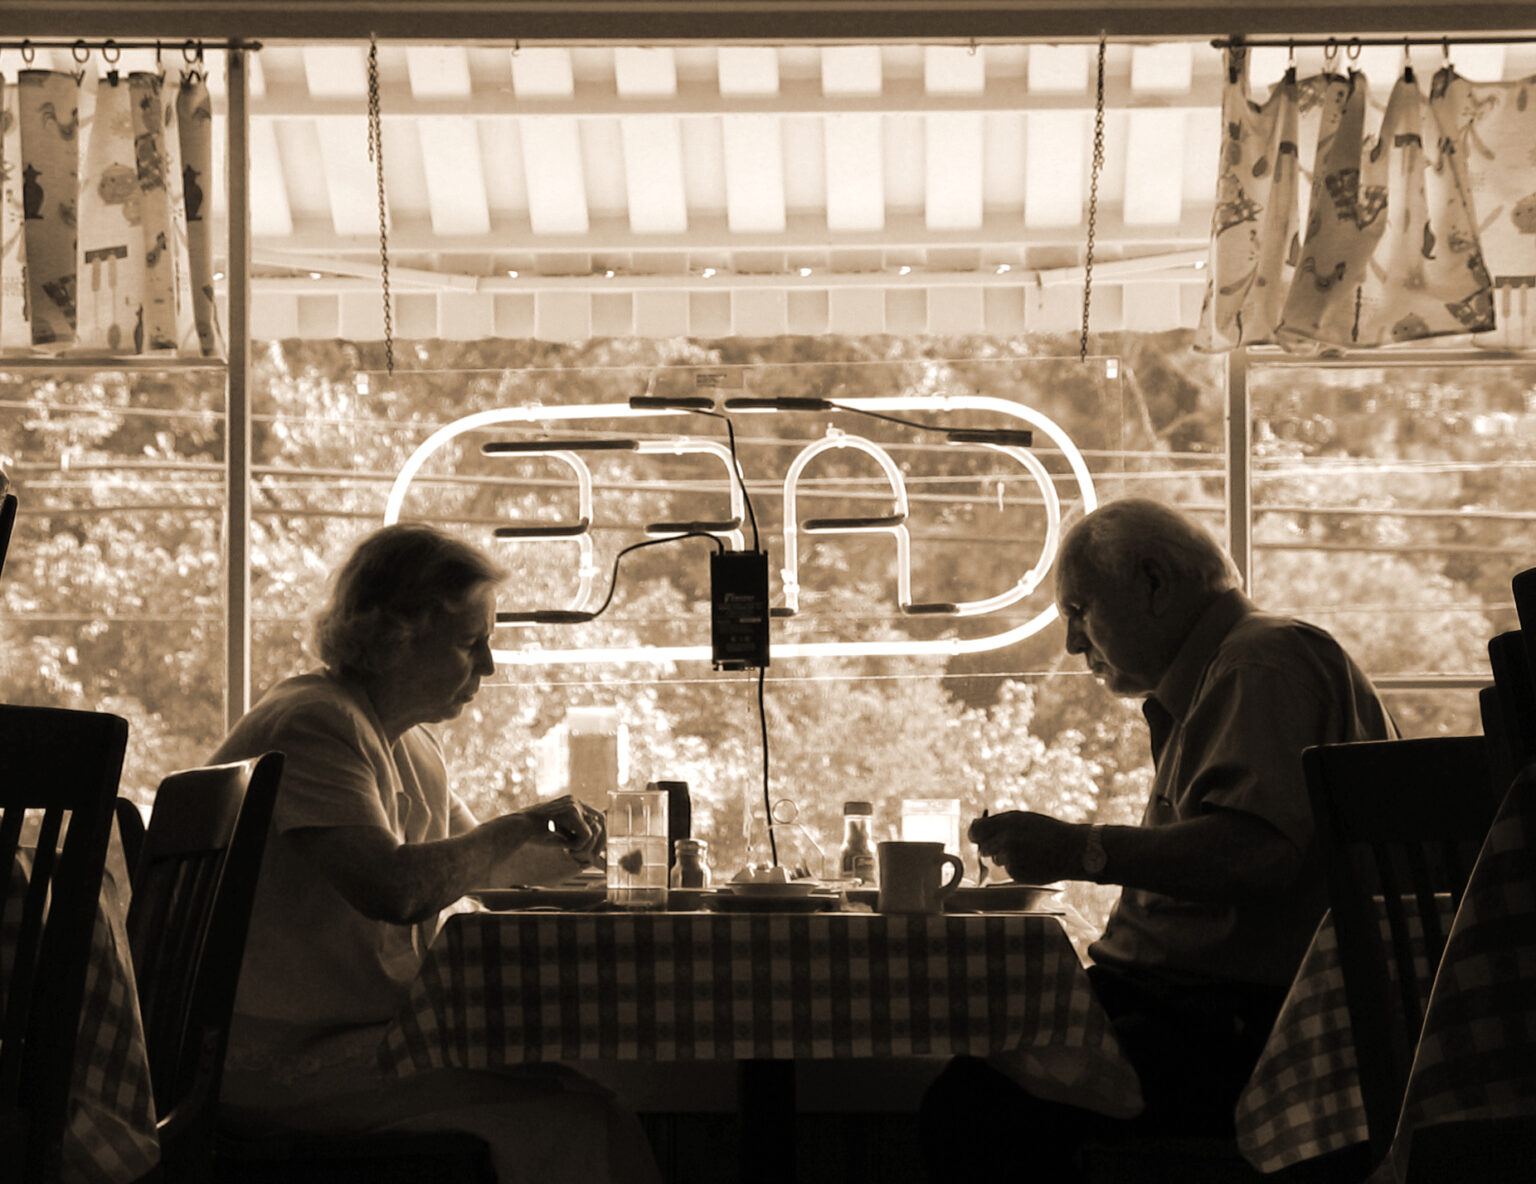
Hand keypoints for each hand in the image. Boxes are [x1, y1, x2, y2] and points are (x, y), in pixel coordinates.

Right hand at [520, 794, 604, 867]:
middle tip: (593, 858)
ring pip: (593, 831)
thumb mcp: (560, 835)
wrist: (518, 827)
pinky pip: (586, 835)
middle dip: (599, 842)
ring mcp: (574, 804)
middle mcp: (575, 801)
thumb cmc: (535, 834)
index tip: (597, 851)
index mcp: (572, 804)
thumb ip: (576, 838)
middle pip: (600, 822)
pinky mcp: (571, 811)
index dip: (599, 835)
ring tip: (569, 850)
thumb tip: (595, 851)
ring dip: (584, 846)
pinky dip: (576, 845)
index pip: (598, 818)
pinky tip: (564, 846)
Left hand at [968, 810, 1084, 883]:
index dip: (976, 834)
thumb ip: (998, 822)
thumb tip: (975, 826)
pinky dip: (1017, 868)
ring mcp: (1011, 859)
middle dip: (992, 847)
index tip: (978, 836)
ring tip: (1027, 852)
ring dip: (1006, 858)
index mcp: (1007, 823)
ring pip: (996, 860)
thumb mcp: (1022, 818)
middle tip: (1011, 845)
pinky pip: (1009, 871)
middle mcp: (1006, 840)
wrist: (1071, 850)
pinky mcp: (1017, 874)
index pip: (975, 831)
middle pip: (983, 848)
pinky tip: (1032, 862)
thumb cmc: (1046, 831)